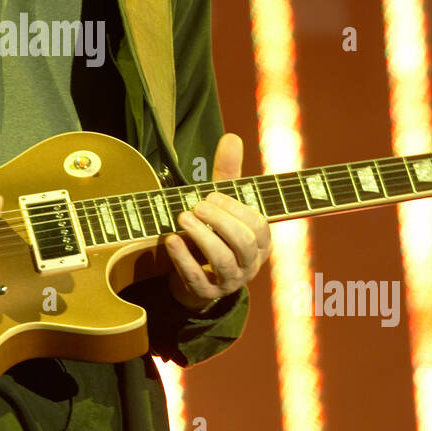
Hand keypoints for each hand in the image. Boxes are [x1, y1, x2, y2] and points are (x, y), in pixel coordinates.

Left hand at [164, 133, 269, 310]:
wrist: (194, 273)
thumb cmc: (214, 231)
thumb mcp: (221, 203)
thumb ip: (227, 173)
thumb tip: (231, 137)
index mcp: (260, 241)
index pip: (258, 225)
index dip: (236, 209)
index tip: (211, 195)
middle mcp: (250, 264)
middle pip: (243, 244)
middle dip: (220, 222)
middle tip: (196, 206)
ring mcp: (229, 281)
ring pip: (223, 262)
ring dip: (202, 237)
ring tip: (182, 218)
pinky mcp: (206, 293)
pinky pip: (198, 279)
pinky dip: (183, 258)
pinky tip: (171, 240)